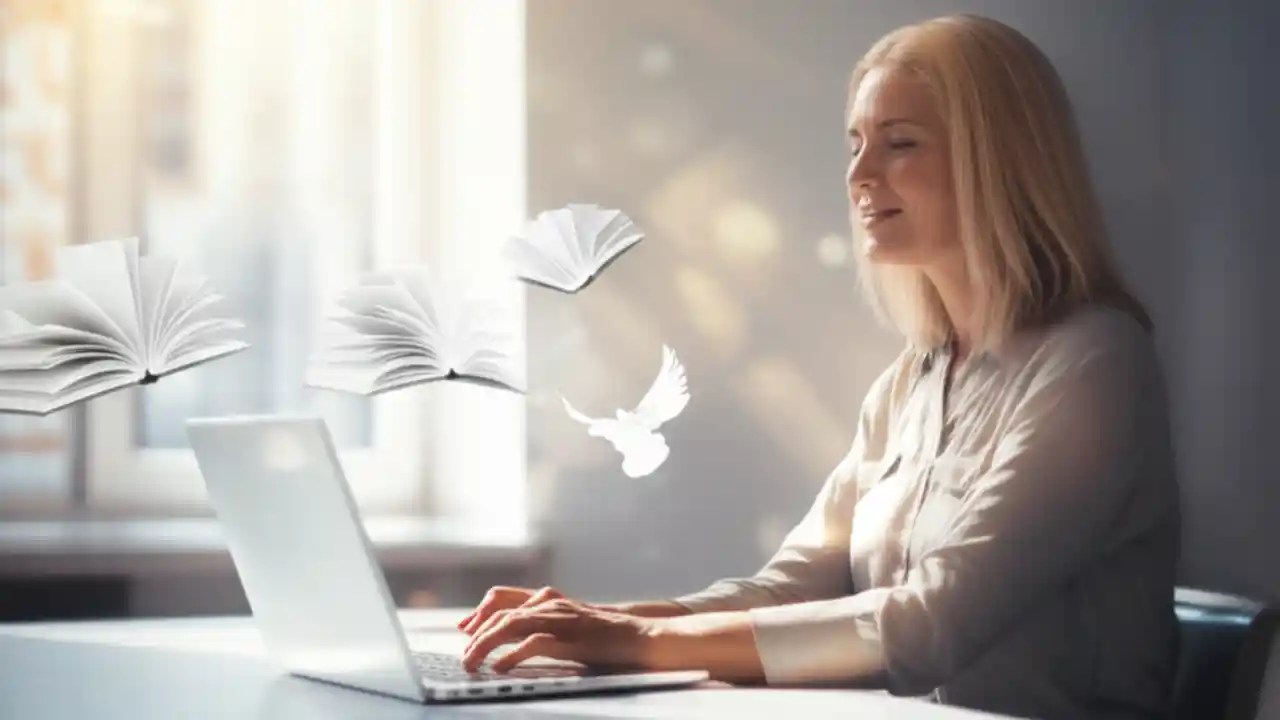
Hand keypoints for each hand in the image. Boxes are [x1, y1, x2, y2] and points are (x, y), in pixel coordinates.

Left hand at [461, 596, 658, 672]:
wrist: (637, 634)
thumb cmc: (602, 633)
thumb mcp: (567, 622)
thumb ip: (542, 623)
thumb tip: (512, 639)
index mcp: (547, 600)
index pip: (501, 597)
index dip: (479, 613)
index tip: (465, 631)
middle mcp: (549, 604)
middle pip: (501, 613)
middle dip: (477, 635)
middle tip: (465, 658)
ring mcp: (559, 619)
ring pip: (511, 624)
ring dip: (486, 645)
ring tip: (473, 663)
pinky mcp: (570, 638)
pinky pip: (534, 643)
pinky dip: (513, 655)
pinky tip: (502, 668)